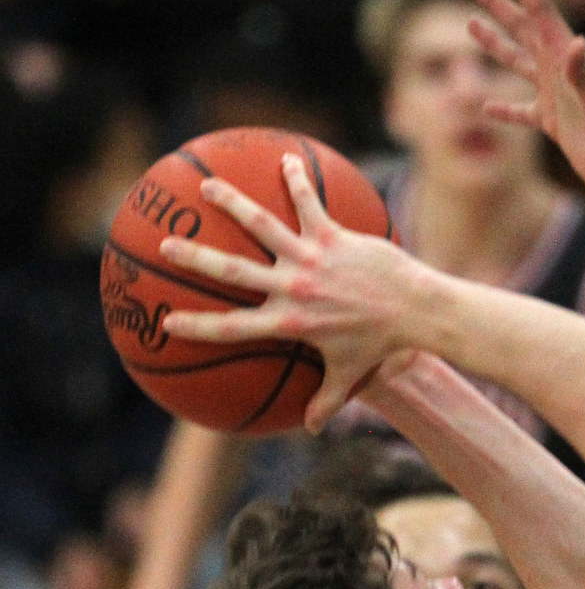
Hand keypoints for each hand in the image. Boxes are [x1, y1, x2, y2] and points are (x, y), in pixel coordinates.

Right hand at [157, 156, 422, 432]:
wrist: (416, 311)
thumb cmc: (382, 345)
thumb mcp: (349, 375)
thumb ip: (327, 401)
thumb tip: (311, 430)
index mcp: (291, 324)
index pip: (233, 329)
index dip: (198, 327)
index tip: (167, 322)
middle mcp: (294, 289)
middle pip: (232, 271)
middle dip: (195, 257)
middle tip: (164, 244)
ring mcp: (311, 259)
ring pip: (262, 225)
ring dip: (232, 202)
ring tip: (205, 185)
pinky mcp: (333, 236)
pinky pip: (308, 204)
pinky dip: (296, 181)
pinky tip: (286, 158)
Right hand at [466, 0, 584, 203]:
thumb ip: (584, 75)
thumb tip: (576, 41)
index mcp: (568, 58)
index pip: (539, 10)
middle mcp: (560, 71)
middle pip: (522, 27)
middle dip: (498, 1)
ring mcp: (556, 96)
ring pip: (517, 62)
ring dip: (494, 44)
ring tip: (471, 24)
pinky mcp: (554, 124)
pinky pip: (522, 111)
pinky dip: (503, 109)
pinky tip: (484, 107)